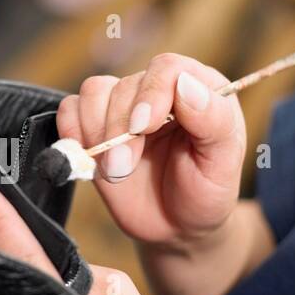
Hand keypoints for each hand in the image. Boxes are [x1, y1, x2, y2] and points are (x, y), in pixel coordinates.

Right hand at [63, 56, 245, 247]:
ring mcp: (124, 108)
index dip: (150, 93)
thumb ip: (213, 120)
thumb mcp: (224, 161)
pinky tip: (88, 158)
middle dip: (119, 129)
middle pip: (125, 85)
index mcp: (199, 89)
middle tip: (123, 169)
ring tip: (112, 170)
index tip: (143, 128)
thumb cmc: (206, 192)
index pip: (166, 68)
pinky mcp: (94, 126)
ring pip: (94, 91)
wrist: (176, 225)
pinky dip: (71, 130)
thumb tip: (185, 84)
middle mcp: (159, 91)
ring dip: (95, 131)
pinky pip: (70, 109)